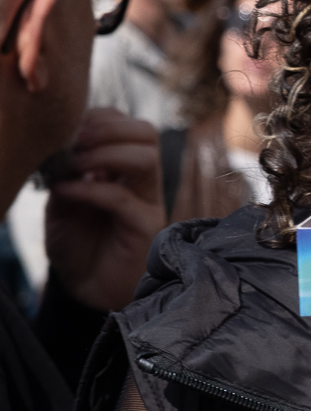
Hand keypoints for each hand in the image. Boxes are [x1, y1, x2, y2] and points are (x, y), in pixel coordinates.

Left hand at [44, 108, 164, 311]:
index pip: (128, 125)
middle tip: (75, 142)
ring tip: (74, 165)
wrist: (87, 291)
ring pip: (146, 157)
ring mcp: (148, 201)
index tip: (68, 131)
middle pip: (146, 132)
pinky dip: (90, 190)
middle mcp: (142, 180)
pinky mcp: (144, 226)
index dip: (100, 119)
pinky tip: (65, 192)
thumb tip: (62, 150)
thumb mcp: (63, 204)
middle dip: (107, 129)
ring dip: (105, 153)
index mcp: (126, 169)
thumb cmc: (78, 247)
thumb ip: (65, 176)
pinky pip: (123, 197)